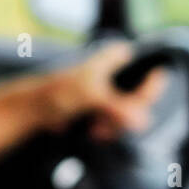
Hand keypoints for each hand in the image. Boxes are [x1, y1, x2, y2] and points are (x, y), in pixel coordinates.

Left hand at [38, 41, 166, 139]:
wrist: (36, 109)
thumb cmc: (58, 91)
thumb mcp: (90, 95)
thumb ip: (116, 107)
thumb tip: (141, 121)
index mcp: (118, 58)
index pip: (150, 71)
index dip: (152, 88)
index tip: (137, 103)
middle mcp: (118, 74)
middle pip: (142, 100)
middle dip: (126, 115)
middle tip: (107, 119)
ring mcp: (112, 95)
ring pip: (131, 117)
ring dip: (114, 126)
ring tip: (95, 126)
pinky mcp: (105, 112)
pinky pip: (118, 126)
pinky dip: (107, 131)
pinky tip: (93, 130)